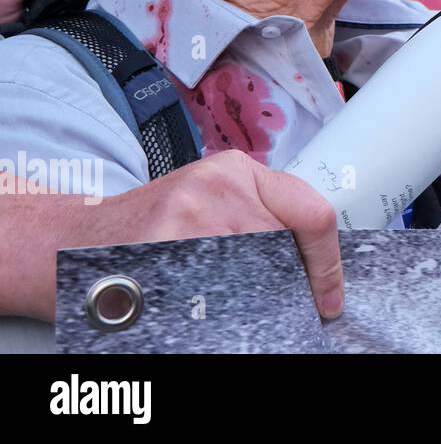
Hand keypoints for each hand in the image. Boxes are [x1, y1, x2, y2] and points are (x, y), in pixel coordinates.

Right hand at [6, 149, 342, 321]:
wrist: (74, 237)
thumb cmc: (150, 226)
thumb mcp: (211, 200)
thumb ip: (259, 215)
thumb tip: (315, 264)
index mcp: (239, 170)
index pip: (312, 214)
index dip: (327, 265)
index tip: (327, 299)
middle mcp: (221, 184)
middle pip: (284, 248)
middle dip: (284, 282)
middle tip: (276, 303)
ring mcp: (192, 213)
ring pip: (254, 274)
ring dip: (248, 297)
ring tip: (222, 297)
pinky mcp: (164, 244)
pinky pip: (215, 292)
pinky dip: (215, 307)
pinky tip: (196, 302)